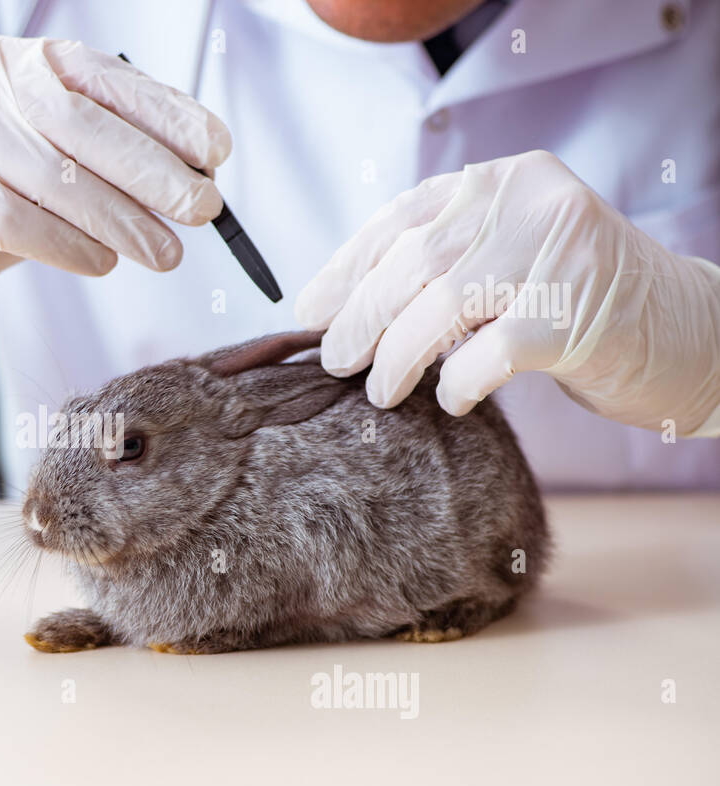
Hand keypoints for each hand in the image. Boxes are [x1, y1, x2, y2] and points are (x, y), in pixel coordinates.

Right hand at [0, 33, 230, 365]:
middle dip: (151, 170)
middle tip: (203, 209)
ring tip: (165, 253)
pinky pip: (13, 219)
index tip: (216, 151)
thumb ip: (98, 162)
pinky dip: (67, 245)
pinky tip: (101, 262)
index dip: (164, 114)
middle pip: (79, 123)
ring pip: (51, 175)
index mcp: (11, 59)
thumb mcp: (42, 169)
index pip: (100, 78)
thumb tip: (190, 178)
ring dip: (120, 220)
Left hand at [295, 150, 719, 435]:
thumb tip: (336, 303)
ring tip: (381, 391)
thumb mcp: (506, 256)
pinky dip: (457, 384)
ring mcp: (557, 255)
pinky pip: (486, 355)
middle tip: (335, 360)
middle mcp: (531, 203)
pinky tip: (452, 400)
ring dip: (396, 358)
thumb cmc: (573, 300)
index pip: (403, 216)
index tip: (309, 309)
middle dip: (361, 317)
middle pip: (413, 262)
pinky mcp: (574, 315)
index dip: (347, 266)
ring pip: (440, 307)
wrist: (684, 330)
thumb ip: (440, 260)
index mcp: (504, 181)